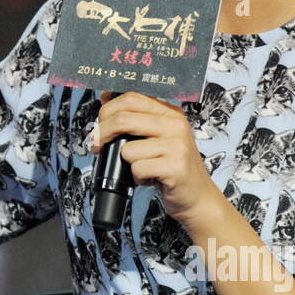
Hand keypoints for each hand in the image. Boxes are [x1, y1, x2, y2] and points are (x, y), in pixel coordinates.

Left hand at [88, 90, 221, 225]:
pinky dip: (138, 177)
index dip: (107, 111)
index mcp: (170, 113)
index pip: (131, 98)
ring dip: (127, 163)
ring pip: (128, 148)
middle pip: (124, 119)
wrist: (198, 196)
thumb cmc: (172, 167)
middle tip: (96, 146)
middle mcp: (176, 125)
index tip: (98, 125)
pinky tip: (151, 178)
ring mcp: (177, 145)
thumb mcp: (158, 136)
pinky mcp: (176, 167)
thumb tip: (106, 98)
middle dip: (102, 133)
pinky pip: (138, 168)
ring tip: (144, 168)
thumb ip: (136, 118)